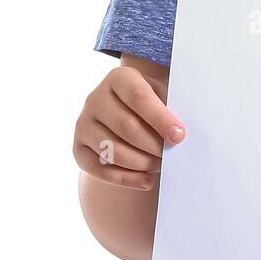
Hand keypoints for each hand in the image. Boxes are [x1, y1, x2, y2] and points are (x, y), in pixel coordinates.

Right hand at [73, 65, 184, 190]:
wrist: (123, 114)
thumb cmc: (151, 105)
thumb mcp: (161, 94)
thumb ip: (172, 106)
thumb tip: (182, 132)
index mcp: (118, 78)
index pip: (139, 98)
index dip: (161, 118)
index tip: (180, 136)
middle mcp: (95, 99)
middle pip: (126, 126)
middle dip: (154, 145)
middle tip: (173, 156)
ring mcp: (83, 124)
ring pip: (113, 150)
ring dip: (142, 163)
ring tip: (161, 166)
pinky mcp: (78, 148)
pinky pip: (99, 169)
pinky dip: (125, 179)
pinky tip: (147, 181)